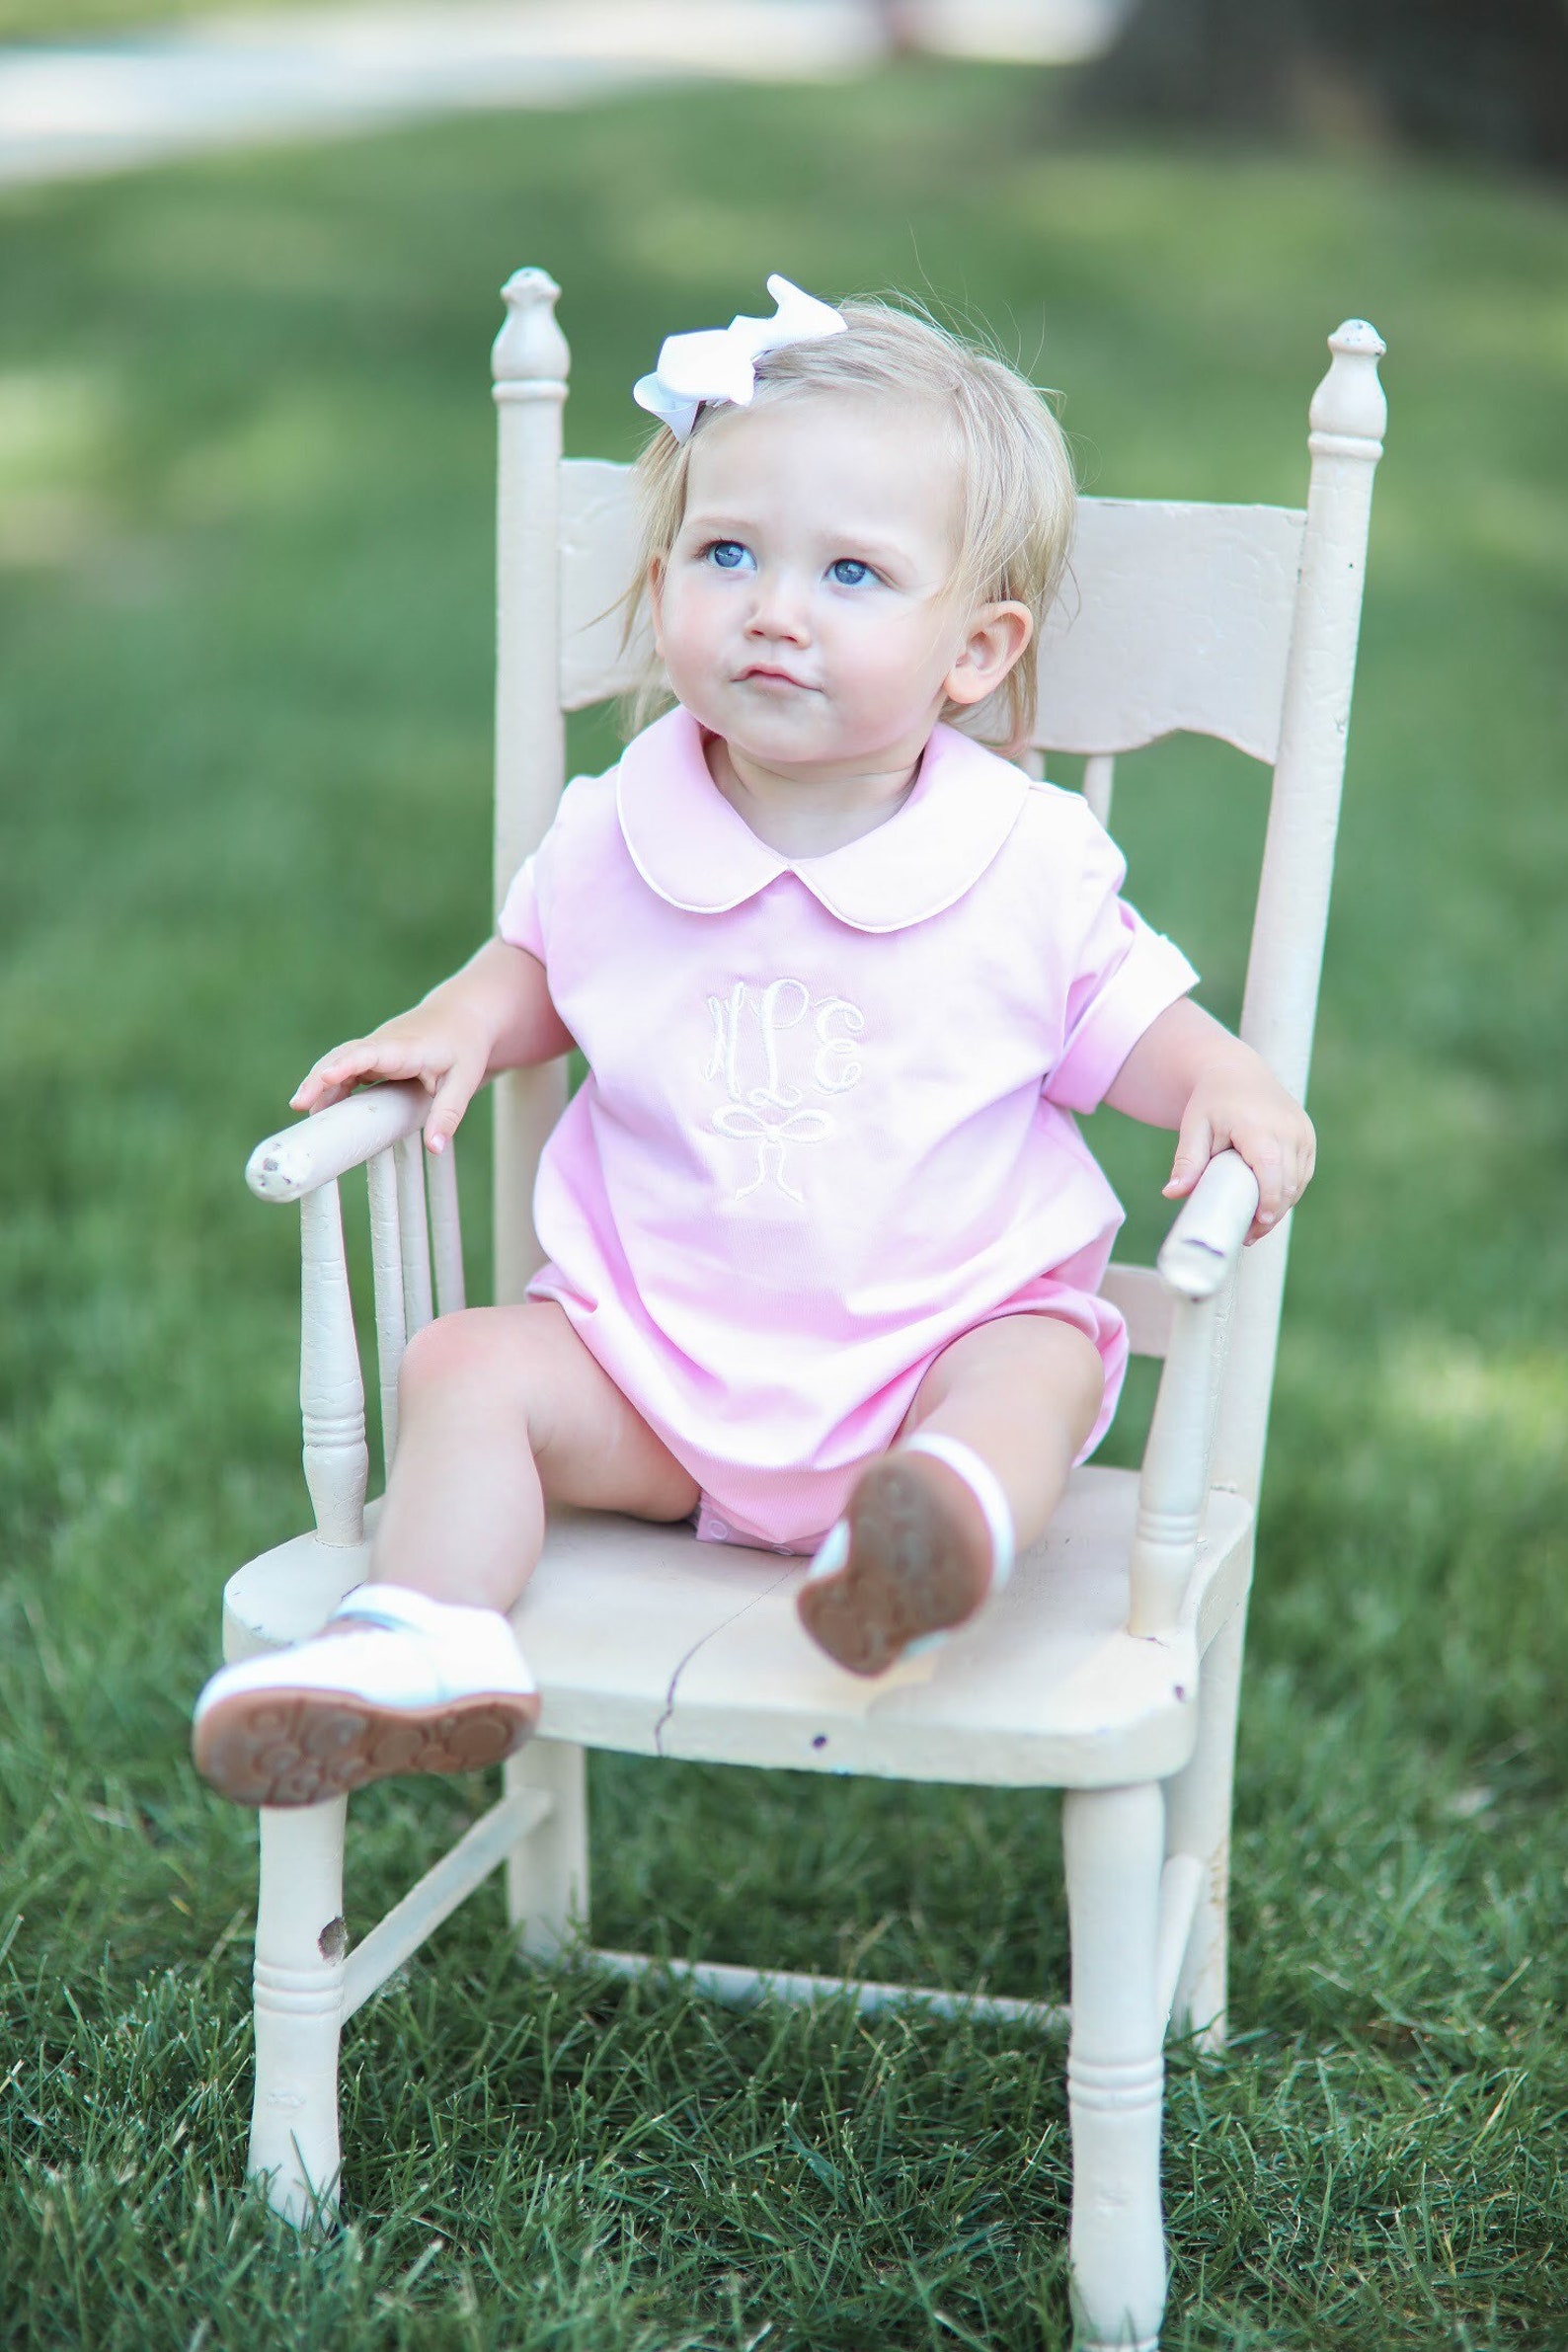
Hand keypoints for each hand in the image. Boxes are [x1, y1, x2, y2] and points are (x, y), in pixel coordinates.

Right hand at [290, 1005, 488, 1154]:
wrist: (460, 1015)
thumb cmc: (464, 1047)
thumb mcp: (464, 1081)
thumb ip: (449, 1114)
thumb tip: (434, 1147)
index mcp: (406, 1047)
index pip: (371, 1053)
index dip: (347, 1064)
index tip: (326, 1076)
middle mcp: (384, 1044)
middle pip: (344, 1056)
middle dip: (320, 1077)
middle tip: (299, 1103)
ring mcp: (375, 1049)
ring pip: (339, 1061)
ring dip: (319, 1083)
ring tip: (301, 1110)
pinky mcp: (371, 1057)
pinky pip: (345, 1069)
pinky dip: (330, 1086)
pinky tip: (318, 1109)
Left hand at [1162, 1049, 1315, 1243]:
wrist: (1238, 1072)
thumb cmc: (1211, 1101)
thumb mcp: (1194, 1127)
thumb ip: (1187, 1161)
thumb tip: (1171, 1194)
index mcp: (1258, 1125)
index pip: (1271, 1168)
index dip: (1269, 1199)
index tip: (1258, 1223)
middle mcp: (1286, 1128)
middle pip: (1287, 1182)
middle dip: (1271, 1214)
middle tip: (1247, 1236)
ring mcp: (1301, 1132)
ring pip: (1298, 1182)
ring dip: (1281, 1206)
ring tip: (1255, 1227)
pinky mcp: (1307, 1136)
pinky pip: (1303, 1173)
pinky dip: (1289, 1192)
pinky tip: (1271, 1208)